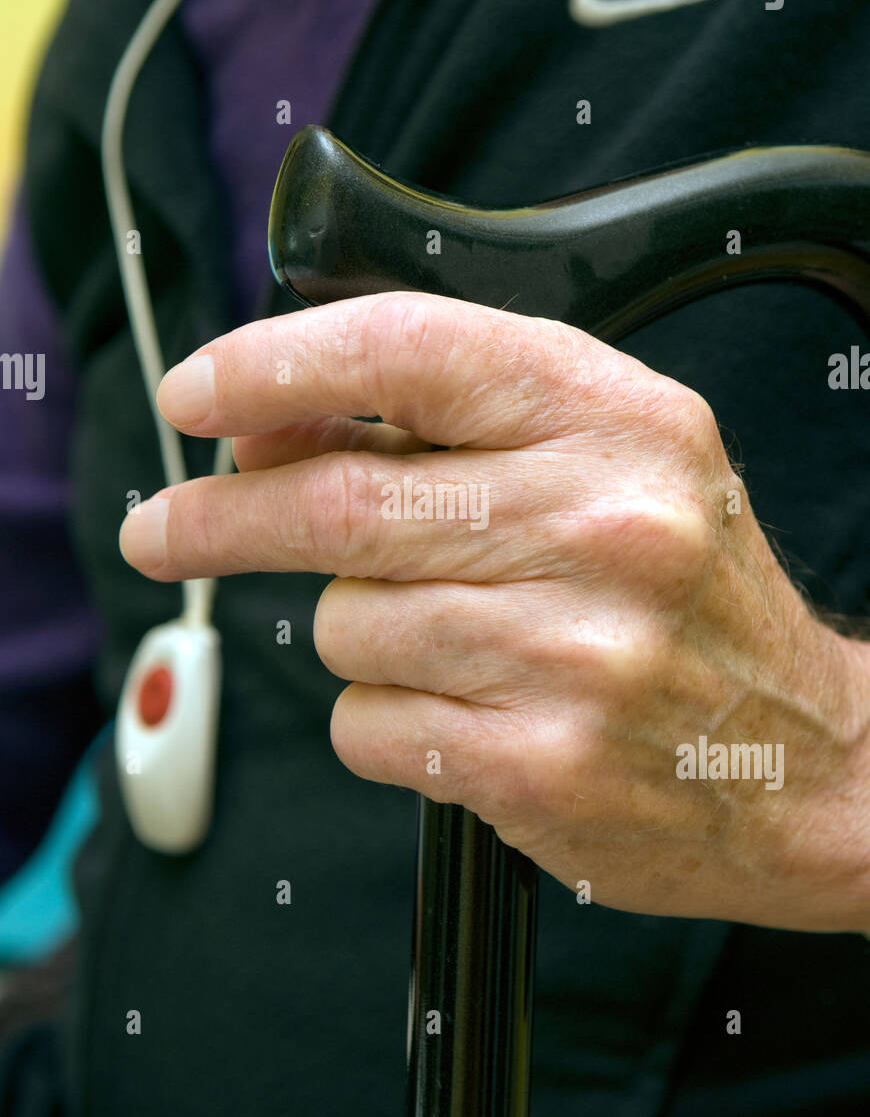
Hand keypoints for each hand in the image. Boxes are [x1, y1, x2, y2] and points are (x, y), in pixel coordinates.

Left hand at [119, 292, 869, 930]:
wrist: (816, 764)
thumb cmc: (695, 603)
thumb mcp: (614, 466)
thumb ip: (454, 428)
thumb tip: (270, 431)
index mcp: (621, 420)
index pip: (410, 352)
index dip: (274, 365)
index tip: (198, 390)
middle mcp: (603, 525)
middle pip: (340, 503)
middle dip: (221, 518)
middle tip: (164, 531)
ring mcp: (571, 653)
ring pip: (345, 625)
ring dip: (358, 633)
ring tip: (455, 645)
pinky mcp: (537, 764)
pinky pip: (367, 725)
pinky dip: (385, 718)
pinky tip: (470, 712)